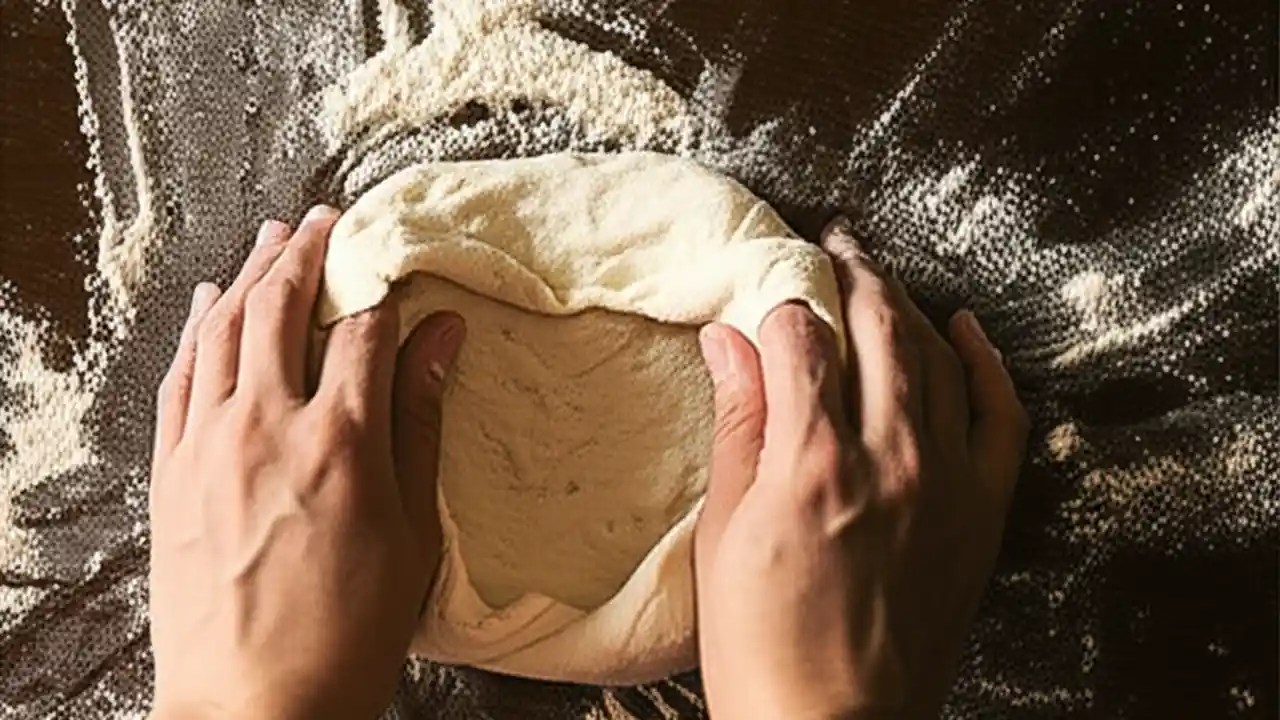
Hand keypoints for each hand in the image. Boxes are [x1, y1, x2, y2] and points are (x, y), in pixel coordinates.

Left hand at [148, 206, 465, 718]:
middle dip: (306, 251)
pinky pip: (179, 376)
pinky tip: (209, 305)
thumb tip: (440, 342)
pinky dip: (196, 331)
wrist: (252, 704)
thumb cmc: (348, 629)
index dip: (382, 285)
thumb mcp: (412, 530)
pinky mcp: (172, 470)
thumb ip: (419, 423)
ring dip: (249, 274)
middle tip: (324, 218)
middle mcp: (267, 425)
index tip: (395, 265)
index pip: (362, 328)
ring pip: (224, 328)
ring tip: (271, 238)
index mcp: (340, 440)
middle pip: (282, 306)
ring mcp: (209, 444)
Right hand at [694, 217, 1028, 718]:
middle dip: (852, 270)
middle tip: (832, 246)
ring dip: (906, 303)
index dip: (782, 305)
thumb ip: (739, 424)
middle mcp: (889, 457)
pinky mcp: (981, 511)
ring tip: (878, 280)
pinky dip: (985, 360)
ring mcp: (946, 481)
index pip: (803, 335)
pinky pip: (1001, 413)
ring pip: (936, 353)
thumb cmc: (763, 644)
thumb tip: (730, 341)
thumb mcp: (724, 530)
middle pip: (879, 324)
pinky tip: (963, 326)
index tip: (771, 301)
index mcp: (811, 461)